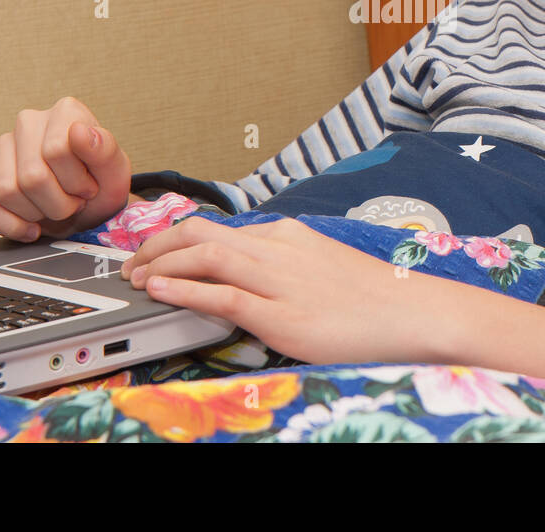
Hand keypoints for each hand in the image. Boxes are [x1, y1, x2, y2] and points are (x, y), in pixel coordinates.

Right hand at [0, 95, 131, 241]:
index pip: (56, 151)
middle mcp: (29, 122)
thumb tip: (79, 130)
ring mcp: (3, 145)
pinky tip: (30, 226)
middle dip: (58, 204)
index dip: (76, 182)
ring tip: (53, 208)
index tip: (89, 188)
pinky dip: (9, 225)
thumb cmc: (101, 186)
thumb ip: (104, 149)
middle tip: (73, 203)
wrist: (86, 209)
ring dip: (36, 214)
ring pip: (5, 192)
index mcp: (65, 112)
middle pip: (31, 176)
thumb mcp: (115, 172)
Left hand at [120, 215, 426, 365]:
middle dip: (156, 245)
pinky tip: (160, 292)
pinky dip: (183, 289)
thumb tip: (250, 277)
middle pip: (200, 233)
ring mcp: (279, 280)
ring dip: (159, 264)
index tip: (154, 251)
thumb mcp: (323, 268)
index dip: (176, 239)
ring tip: (134, 278)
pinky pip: (221, 295)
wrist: (414, 313)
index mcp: (288, 236)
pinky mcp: (283, 314)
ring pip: (204, 256)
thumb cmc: (374, 298)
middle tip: (130, 264)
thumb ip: (285, 267)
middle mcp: (278, 249)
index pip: (218, 229)